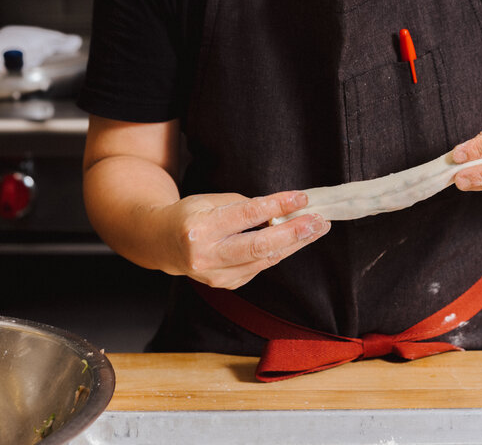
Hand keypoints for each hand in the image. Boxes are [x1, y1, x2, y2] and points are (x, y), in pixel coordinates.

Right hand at [156, 190, 329, 289]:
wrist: (163, 244)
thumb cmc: (190, 215)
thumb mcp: (211, 201)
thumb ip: (244, 206)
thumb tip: (281, 209)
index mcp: (201, 228)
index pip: (247, 216)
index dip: (277, 206)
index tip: (301, 198)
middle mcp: (207, 256)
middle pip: (259, 246)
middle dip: (293, 233)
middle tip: (318, 221)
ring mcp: (216, 276)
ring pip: (264, 259)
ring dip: (294, 243)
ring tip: (316, 227)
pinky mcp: (226, 285)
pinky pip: (259, 266)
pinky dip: (279, 252)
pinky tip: (294, 240)